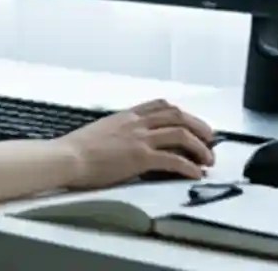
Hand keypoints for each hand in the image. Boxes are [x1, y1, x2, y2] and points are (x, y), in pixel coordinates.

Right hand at [57, 99, 216, 188]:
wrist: (67, 157)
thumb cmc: (77, 150)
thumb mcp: (102, 131)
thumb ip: (120, 132)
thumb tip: (128, 141)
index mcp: (127, 116)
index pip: (161, 105)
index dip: (182, 113)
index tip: (192, 123)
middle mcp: (136, 123)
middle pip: (178, 116)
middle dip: (199, 127)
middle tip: (211, 140)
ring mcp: (139, 138)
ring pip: (180, 134)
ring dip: (200, 147)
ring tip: (208, 160)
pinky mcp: (139, 157)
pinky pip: (172, 159)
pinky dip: (188, 166)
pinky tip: (196, 173)